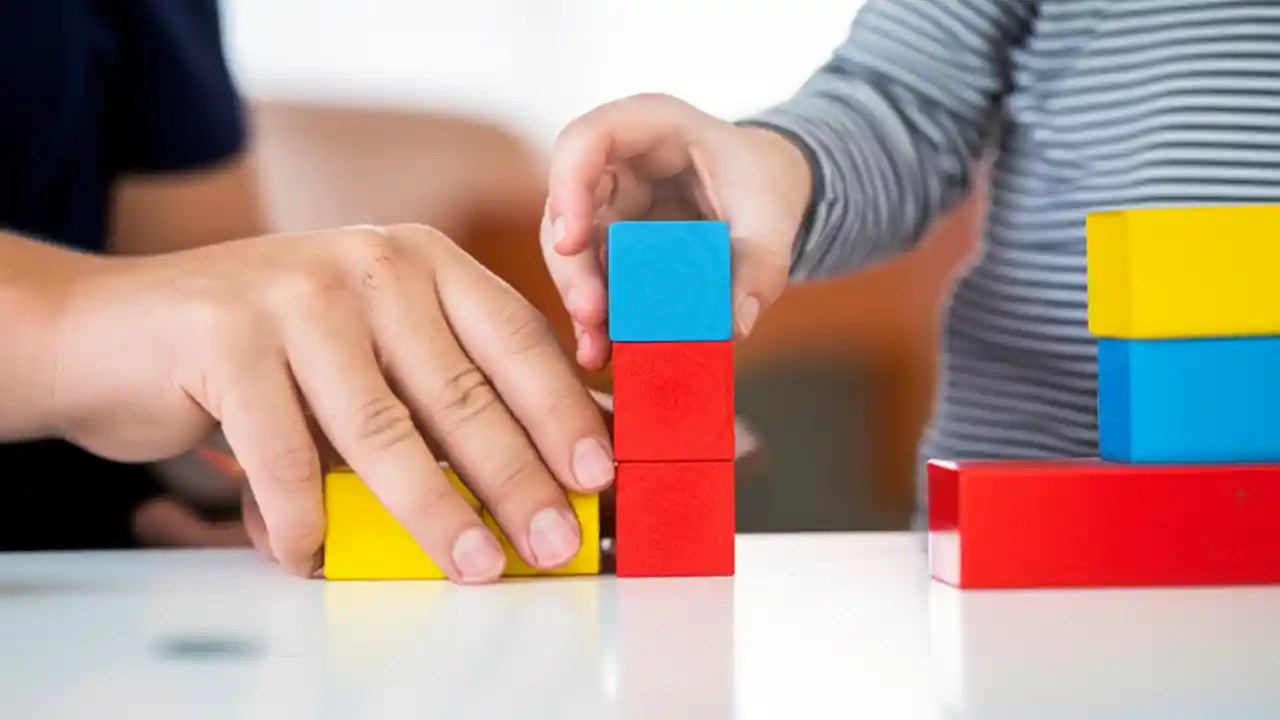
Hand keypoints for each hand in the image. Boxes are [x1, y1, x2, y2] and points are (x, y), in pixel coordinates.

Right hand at [49, 224, 613, 581]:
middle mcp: (370, 261)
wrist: (117, 329)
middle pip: (463, 390)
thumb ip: (436, 393)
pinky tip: (314, 556)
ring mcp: (296, 292)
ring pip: (384, 427)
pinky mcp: (224, 335)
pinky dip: (303, 519)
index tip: (599, 477)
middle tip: (554, 541)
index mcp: (422, 259)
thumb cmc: (267, 352)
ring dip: (435, 512)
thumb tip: (533, 478)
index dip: (562, 413)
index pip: (516, 340)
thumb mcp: (367, 351)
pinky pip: (284, 454)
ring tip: (475, 566)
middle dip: (518, 479)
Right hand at [543, 93, 812, 368]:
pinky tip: (607, 353)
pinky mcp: (615, 247)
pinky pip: (598, 281)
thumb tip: (734, 324)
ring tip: (598, 348)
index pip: (585, 140)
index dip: (567, 187)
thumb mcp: (773, 214)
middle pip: (568, 207)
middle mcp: (617, 166)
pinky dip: (602, 317)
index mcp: (650, 127)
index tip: (571, 241)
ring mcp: (611, 208)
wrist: (771, 192)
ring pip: (574, 253)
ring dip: (582, 300)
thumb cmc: (765, 181)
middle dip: (573, 266)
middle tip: (590, 313)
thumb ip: (760, 264)